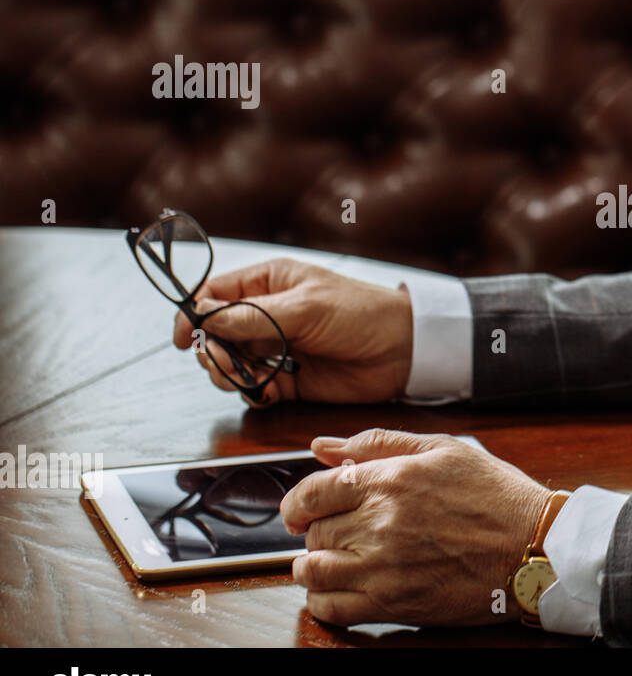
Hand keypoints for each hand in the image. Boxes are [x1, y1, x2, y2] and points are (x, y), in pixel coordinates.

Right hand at [172, 258, 412, 406]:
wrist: (403, 350)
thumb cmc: (360, 312)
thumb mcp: (305, 307)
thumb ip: (253, 316)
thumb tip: (203, 316)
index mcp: (268, 283)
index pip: (213, 295)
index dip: (192, 316)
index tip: (185, 339)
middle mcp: (265, 315)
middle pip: (214, 334)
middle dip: (212, 350)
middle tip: (224, 361)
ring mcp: (275, 348)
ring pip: (229, 363)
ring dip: (227, 373)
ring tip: (246, 377)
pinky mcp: (287, 379)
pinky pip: (253, 388)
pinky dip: (252, 392)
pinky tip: (267, 391)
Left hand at [281, 429, 551, 627]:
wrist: (536, 547)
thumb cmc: (498, 496)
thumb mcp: (445, 449)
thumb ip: (380, 442)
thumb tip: (324, 446)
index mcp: (390, 479)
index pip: (312, 492)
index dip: (296, 503)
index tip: (299, 511)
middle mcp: (380, 522)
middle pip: (314, 531)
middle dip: (315, 532)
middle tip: (330, 534)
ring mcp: (384, 566)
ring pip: (314, 571)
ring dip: (310, 568)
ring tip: (323, 564)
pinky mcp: (394, 604)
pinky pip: (333, 609)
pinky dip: (322, 603)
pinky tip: (334, 593)